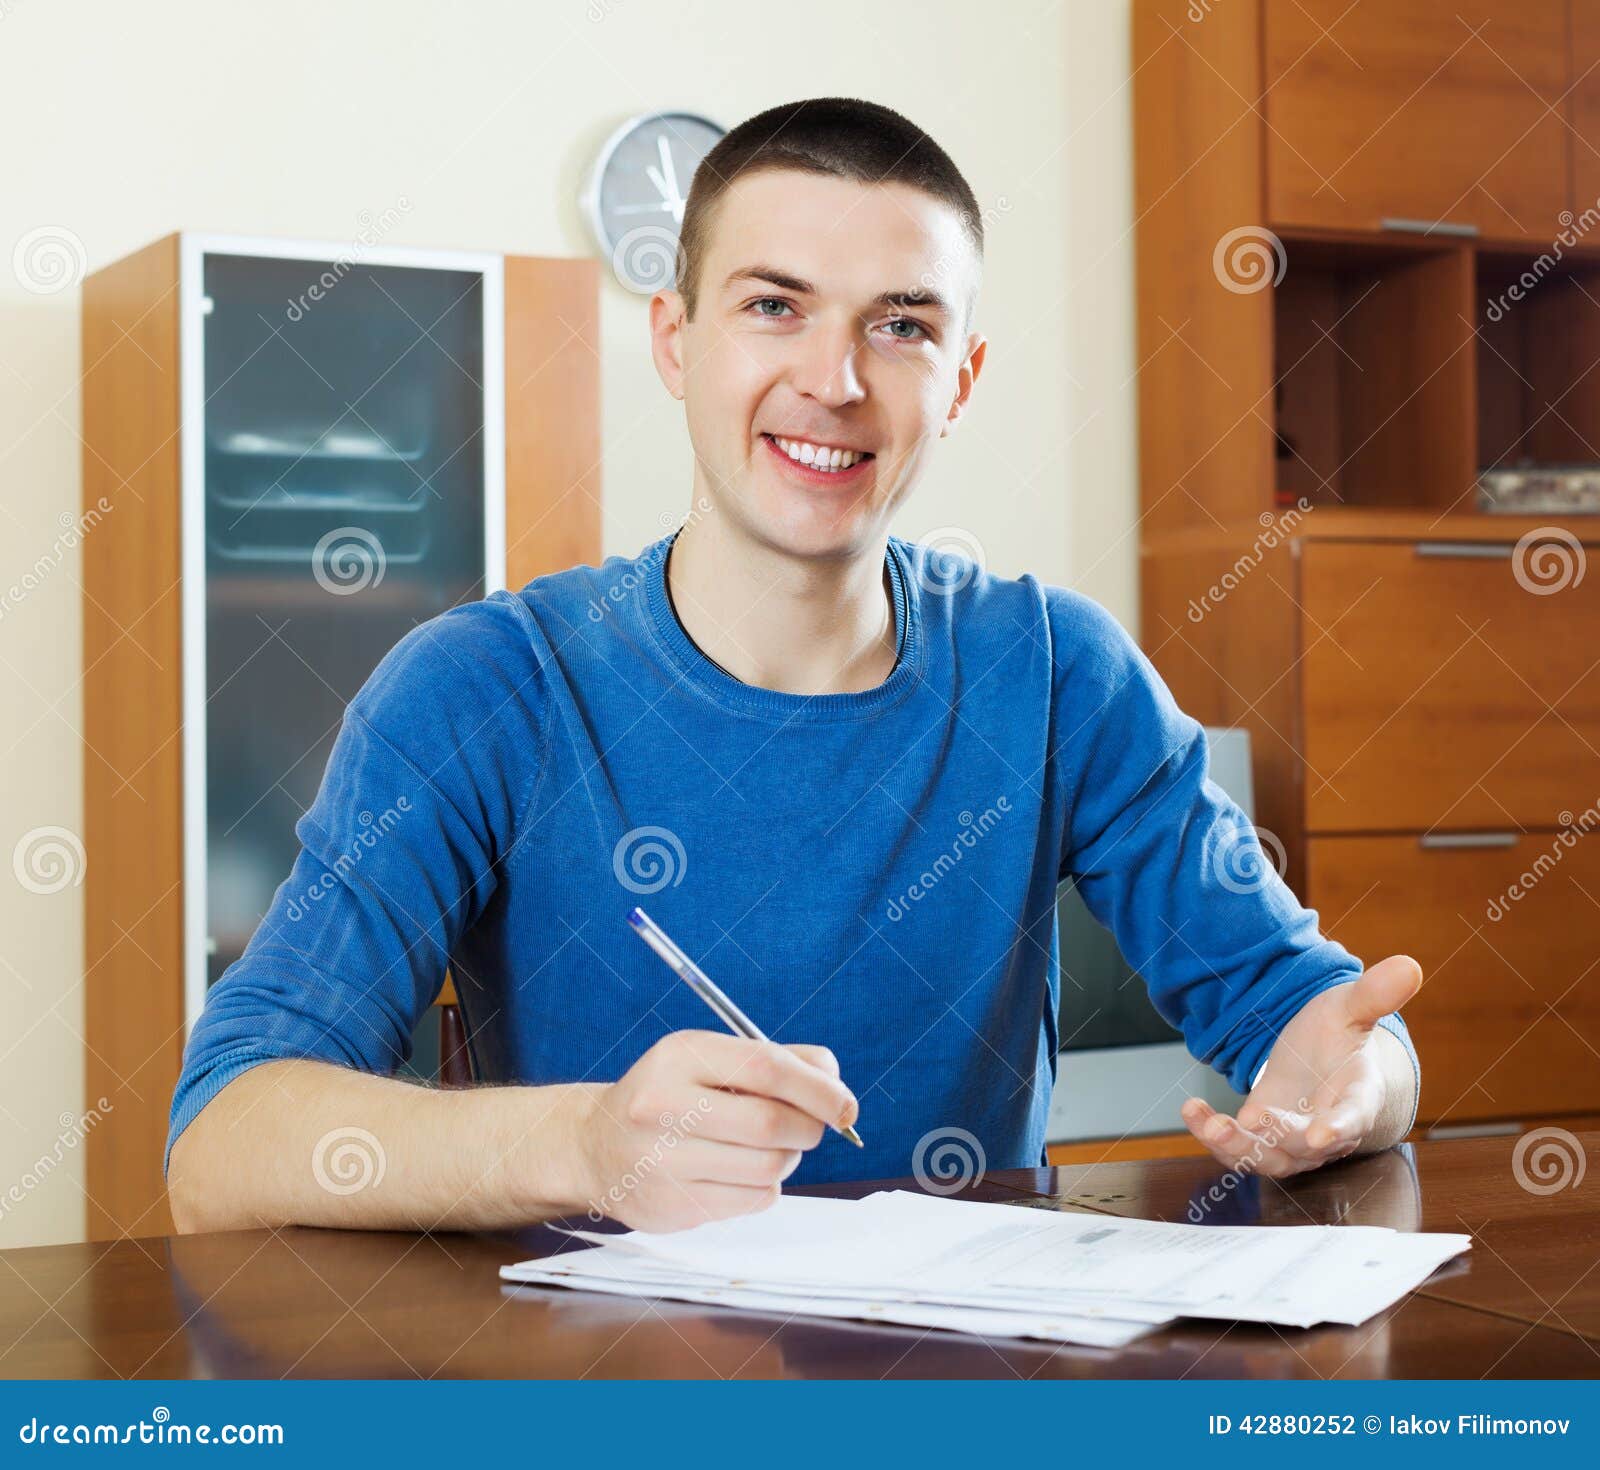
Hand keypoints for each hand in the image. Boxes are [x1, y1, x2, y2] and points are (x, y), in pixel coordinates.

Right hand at [577, 1030, 858, 1231]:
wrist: (595, 1147)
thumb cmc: (668, 1096)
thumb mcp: (709, 1059)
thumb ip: (775, 1060)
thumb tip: (832, 1075)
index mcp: (678, 1056)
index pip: (765, 1067)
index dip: (817, 1088)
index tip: (847, 1105)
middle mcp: (663, 1106)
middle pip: (770, 1123)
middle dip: (808, 1127)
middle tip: (811, 1127)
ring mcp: (663, 1161)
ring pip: (768, 1167)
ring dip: (788, 1158)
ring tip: (769, 1146)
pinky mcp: (672, 1207)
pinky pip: (753, 1199)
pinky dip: (764, 1186)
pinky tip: (737, 1171)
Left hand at [1180, 954, 1421, 1178]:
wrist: (1317, 1058)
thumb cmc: (1339, 1035)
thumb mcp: (1350, 1008)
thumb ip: (1374, 995)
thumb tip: (1409, 965)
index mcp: (1357, 1097)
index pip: (1353, 1117)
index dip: (1339, 1128)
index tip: (1320, 1135)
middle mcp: (1327, 1129)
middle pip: (1306, 1146)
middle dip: (1279, 1136)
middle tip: (1253, 1119)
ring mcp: (1292, 1141)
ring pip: (1269, 1159)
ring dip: (1238, 1148)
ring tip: (1209, 1124)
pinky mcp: (1261, 1141)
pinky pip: (1239, 1150)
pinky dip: (1212, 1136)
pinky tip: (1192, 1110)